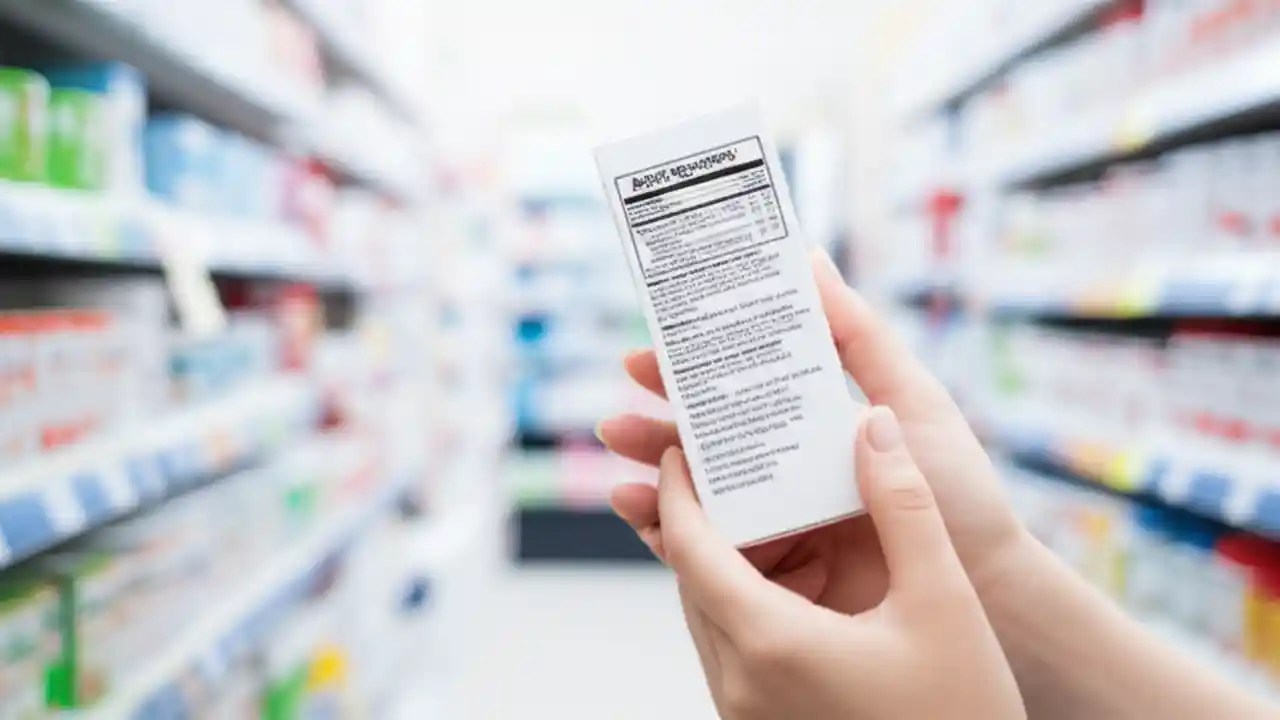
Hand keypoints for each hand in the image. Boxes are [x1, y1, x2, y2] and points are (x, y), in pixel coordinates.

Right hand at [601, 250, 1028, 613]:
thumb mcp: (910, 400)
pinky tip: (644, 522)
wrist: (993, 591)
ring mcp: (781, 527)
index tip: (646, 354)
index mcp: (814, 425)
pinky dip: (672, 539)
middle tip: (619, 421)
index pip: (738, 390)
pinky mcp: (780, 580)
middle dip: (656, 431)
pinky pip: (713, 558)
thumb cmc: (960, 491)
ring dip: (653, 483)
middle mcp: (790, 472)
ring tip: (621, 475)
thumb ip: (858, 334)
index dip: (689, 372)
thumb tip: (807, 259)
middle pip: (707, 445)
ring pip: (698, 500)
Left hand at [657, 407, 1024, 719]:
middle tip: (735, 467)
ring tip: (783, 521)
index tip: (679, 447)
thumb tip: (875, 423)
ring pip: (713, 616)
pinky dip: (753, 608)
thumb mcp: (943, 601)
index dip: (677, 492)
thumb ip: (903, 504)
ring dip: (733, 566)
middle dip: (707, 521)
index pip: (690, 549)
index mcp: (770, 643)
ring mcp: (745, 714)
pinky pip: (735, 651)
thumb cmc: (961, 711)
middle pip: (695, 581)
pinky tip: (811, 588)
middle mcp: (740, 684)